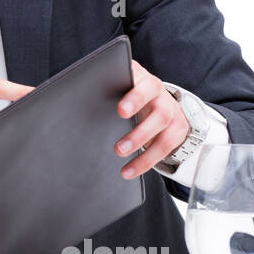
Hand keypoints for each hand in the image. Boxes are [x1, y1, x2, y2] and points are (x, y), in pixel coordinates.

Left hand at [114, 60, 192, 178]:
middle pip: (159, 114)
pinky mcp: (177, 131)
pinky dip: (146, 163)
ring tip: (121, 162)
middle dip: (139, 133)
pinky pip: (165, 150)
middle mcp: (162, 97)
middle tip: (118, 148)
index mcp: (145, 81)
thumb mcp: (121, 84)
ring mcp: (172, 114)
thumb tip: (76, 99)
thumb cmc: (131, 91)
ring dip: (143, 153)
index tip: (121, 111)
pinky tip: (129, 171)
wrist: (160, 97)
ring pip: (164, 136)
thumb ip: (107, 87)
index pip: (144, 86)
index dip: (135, 98)